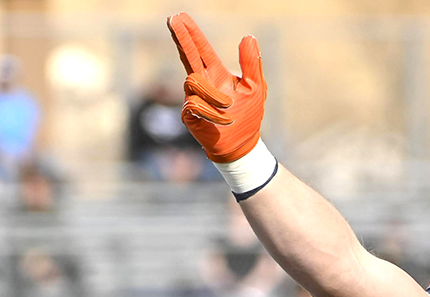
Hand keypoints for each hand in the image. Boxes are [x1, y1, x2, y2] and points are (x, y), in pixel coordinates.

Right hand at [166, 12, 265, 162]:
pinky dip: (213, 113)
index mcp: (217, 74)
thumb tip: (248, 36)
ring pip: (193, 81)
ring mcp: (193, 97)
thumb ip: (252, 63)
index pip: (201, 50)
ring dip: (214, 95)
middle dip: (182, 38)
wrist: (241, 145)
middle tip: (173, 18)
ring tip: (229, 107)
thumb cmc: (248, 115)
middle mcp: (202, 83)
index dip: (192, 34)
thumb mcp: (256, 88)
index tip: (179, 17)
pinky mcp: (189, 113)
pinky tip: (224, 120)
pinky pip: (195, 104)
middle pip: (187, 56)